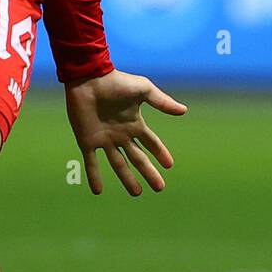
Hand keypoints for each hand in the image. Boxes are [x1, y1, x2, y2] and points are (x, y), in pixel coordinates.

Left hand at [65, 69, 186, 195]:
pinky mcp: (87, 140)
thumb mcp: (143, 90)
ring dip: (127, 178)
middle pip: (138, 158)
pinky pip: (91, 162)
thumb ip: (162, 102)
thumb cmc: (116, 81)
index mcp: (134, 123)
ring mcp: (104, 139)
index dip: (160, 153)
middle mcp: (120, 134)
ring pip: (118, 164)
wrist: (88, 79)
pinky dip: (94, 176)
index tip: (169, 165)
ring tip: (136, 192)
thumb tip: (184, 111)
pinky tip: (98, 191)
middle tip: (159, 188)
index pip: (151, 143)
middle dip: (149, 173)